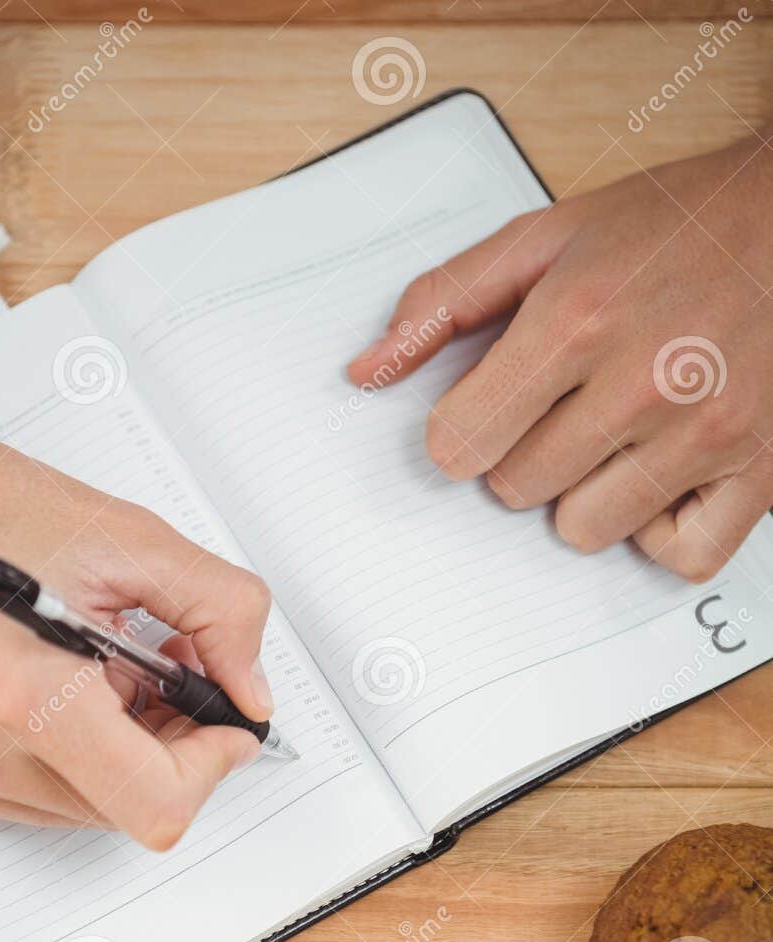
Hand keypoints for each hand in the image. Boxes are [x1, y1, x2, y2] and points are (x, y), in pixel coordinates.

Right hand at [0, 410, 272, 847]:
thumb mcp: (133, 541)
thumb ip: (223, 614)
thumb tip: (251, 693)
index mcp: (27, 695)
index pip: (158, 804)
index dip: (211, 765)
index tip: (223, 720)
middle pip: (131, 811)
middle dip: (172, 747)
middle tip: (167, 671)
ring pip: (93, 810)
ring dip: (124, 753)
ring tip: (105, 668)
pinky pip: (45, 799)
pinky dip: (77, 755)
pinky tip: (63, 686)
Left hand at [349, 133, 772, 580]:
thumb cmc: (674, 225)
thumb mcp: (549, 236)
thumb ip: (447, 302)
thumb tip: (366, 372)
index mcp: (576, 318)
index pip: (459, 445)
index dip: (464, 430)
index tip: (492, 408)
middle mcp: (641, 382)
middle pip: (517, 490)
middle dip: (526, 453)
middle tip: (571, 404)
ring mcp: (705, 433)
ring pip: (586, 530)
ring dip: (588, 493)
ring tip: (621, 432)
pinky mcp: (760, 469)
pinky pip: (679, 557)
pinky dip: (663, 531)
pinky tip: (664, 476)